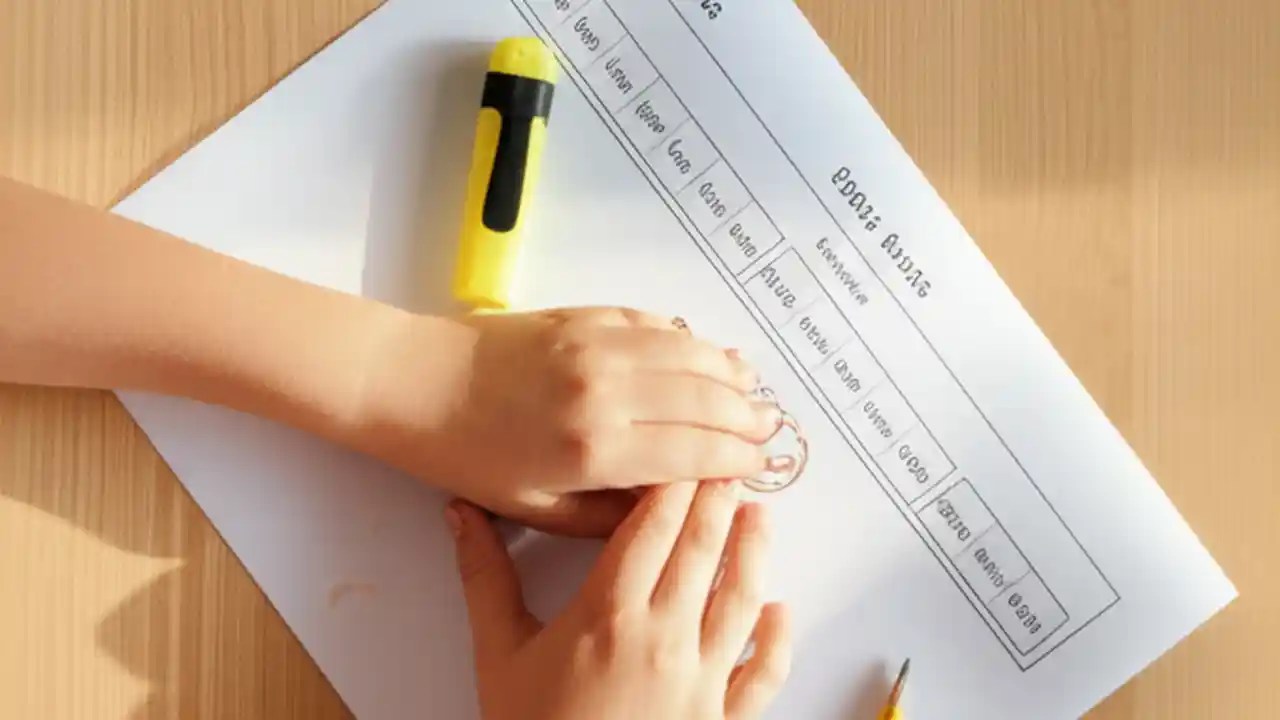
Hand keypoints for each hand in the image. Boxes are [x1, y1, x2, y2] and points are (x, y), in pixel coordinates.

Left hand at [367, 308, 782, 535]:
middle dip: (745, 414)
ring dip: (726, 370)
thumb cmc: (470, 457)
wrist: (415, 385)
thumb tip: (668, 504)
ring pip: (688, 354)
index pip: (694, 451)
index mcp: (596, 451)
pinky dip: (686, 337)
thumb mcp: (538, 509)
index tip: (758, 463)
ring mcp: (598, 346)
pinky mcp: (584, 316)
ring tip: (750, 384)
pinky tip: (702, 348)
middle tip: (768, 425)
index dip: (736, 458)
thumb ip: (610, 515)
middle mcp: (607, 393)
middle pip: (704, 400)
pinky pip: (653, 322)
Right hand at [446, 480, 792, 719]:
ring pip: (742, 597)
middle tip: (729, 461)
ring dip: (755, 550)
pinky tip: (780, 609)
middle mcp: (664, 637)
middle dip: (717, 498)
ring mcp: (701, 679)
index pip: (651, 526)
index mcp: (608, 614)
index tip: (685, 448)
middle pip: (701, 548)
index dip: (672, 481)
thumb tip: (462, 514)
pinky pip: (763, 672)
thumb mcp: (497, 656)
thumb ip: (484, 578)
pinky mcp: (724, 718)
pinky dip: (777, 638)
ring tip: (760, 514)